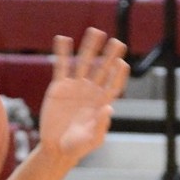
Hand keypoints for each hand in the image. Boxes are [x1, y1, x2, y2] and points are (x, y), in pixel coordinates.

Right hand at [37, 28, 130, 164]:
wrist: (56, 148)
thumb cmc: (77, 147)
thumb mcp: (91, 140)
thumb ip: (100, 125)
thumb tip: (109, 107)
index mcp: (102, 102)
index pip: (114, 84)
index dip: (119, 74)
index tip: (122, 63)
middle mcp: (91, 91)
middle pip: (103, 69)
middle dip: (110, 55)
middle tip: (117, 42)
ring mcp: (75, 87)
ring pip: (84, 63)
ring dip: (90, 48)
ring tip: (95, 31)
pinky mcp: (59, 87)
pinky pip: (61, 66)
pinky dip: (62, 53)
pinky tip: (63, 39)